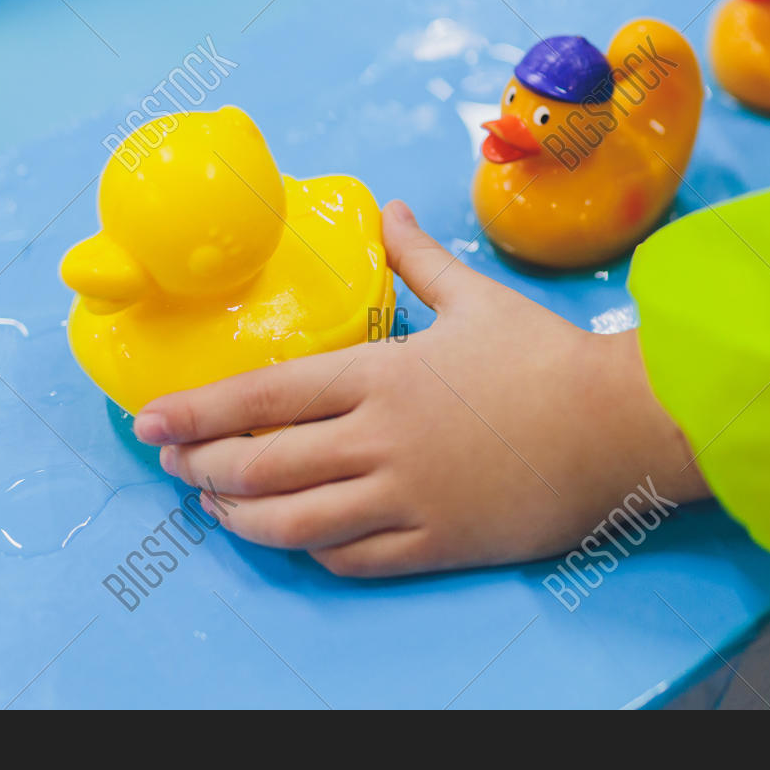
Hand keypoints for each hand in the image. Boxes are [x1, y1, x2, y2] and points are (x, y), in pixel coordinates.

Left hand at [134, 201, 707, 576]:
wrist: (619, 428)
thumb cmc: (547, 359)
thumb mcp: (477, 299)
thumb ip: (416, 259)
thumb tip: (385, 209)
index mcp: (381, 375)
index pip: (263, 397)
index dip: (196, 413)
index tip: (150, 422)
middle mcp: (380, 441)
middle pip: (261, 465)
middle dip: (202, 467)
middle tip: (173, 465)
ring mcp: (406, 499)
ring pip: (293, 523)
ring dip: (240, 517)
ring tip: (215, 505)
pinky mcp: (436, 544)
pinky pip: (353, 560)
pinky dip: (312, 553)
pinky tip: (295, 539)